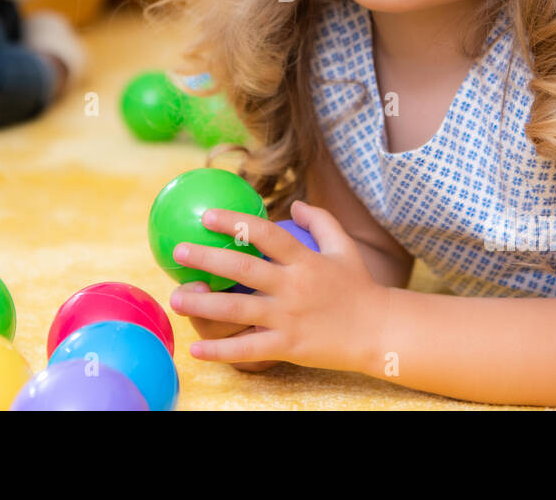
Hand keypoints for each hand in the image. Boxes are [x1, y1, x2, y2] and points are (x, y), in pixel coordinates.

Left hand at [168, 200, 387, 374]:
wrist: (380, 331)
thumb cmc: (360, 288)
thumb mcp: (344, 248)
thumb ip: (321, 221)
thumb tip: (294, 204)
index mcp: (304, 260)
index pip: (265, 233)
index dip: (234, 222)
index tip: (206, 216)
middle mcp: (293, 286)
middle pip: (242, 270)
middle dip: (206, 259)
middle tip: (178, 252)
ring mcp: (289, 318)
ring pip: (237, 310)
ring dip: (202, 304)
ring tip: (175, 297)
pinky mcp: (288, 346)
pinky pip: (249, 348)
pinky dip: (220, 350)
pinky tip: (195, 349)